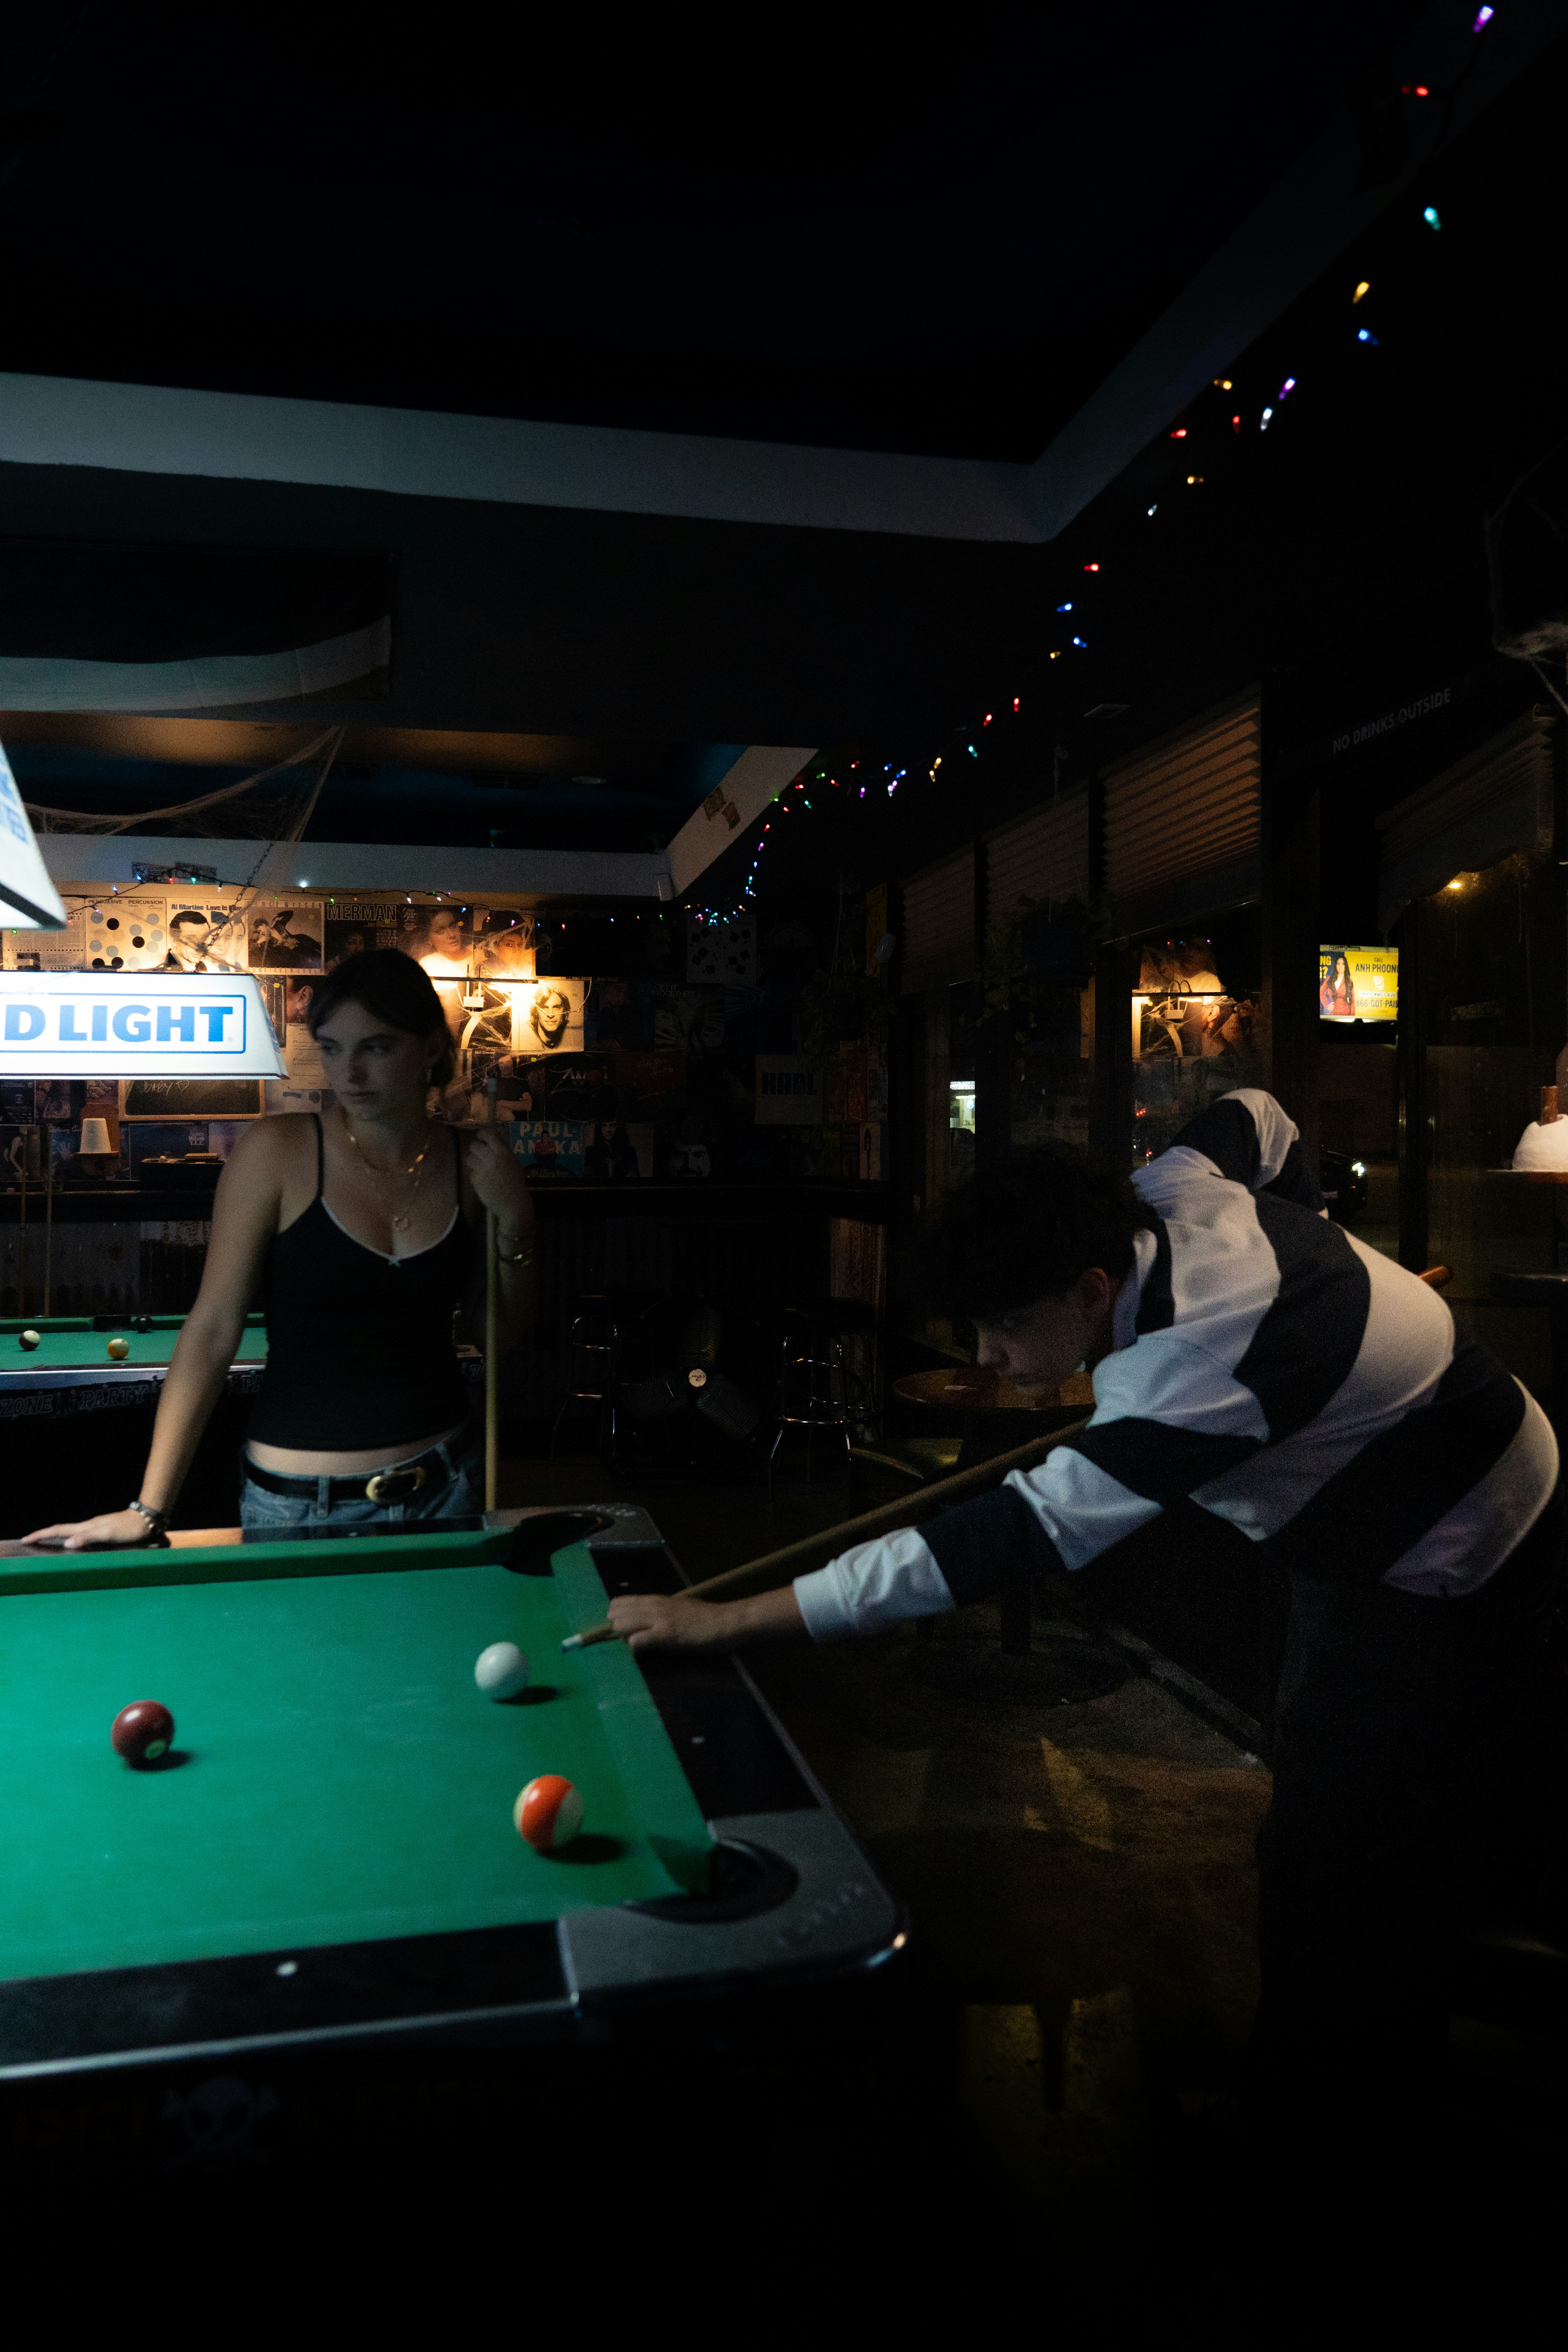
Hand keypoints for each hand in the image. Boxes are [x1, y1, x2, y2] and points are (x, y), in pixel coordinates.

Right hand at [23, 1509, 157, 1552]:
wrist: (145, 1519)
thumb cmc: (128, 1528)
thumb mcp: (107, 1533)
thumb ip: (87, 1538)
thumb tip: (67, 1543)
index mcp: (87, 1527)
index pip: (59, 1530)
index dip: (42, 1534)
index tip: (26, 1538)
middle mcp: (89, 1526)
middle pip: (62, 1529)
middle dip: (45, 1534)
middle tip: (30, 1540)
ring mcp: (95, 1527)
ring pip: (71, 1532)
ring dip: (56, 1536)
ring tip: (45, 1541)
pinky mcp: (103, 1530)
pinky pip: (81, 1535)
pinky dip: (70, 1538)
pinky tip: (72, 1542)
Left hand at [466, 1126, 532, 1224]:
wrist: (514, 1203)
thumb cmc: (515, 1181)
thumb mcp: (513, 1161)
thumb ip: (502, 1150)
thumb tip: (491, 1138)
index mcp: (503, 1151)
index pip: (486, 1133)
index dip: (481, 1134)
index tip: (481, 1138)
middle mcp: (491, 1157)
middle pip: (473, 1145)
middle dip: (476, 1150)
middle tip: (481, 1156)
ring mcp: (482, 1169)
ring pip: (469, 1158)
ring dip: (474, 1162)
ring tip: (482, 1169)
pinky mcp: (475, 1180)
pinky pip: (471, 1173)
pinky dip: (476, 1176)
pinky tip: (484, 1182)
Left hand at [606, 1584, 804, 1651]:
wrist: (726, 1622)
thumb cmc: (704, 1619)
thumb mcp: (677, 1609)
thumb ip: (658, 1613)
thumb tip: (640, 1623)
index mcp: (656, 1600)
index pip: (619, 1602)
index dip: (617, 1618)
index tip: (625, 1630)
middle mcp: (654, 1606)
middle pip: (615, 1612)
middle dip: (616, 1628)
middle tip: (632, 1639)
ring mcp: (659, 1620)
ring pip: (621, 1625)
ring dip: (624, 1637)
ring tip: (641, 1644)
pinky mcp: (667, 1634)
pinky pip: (638, 1641)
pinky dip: (637, 1648)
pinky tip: (647, 1650)